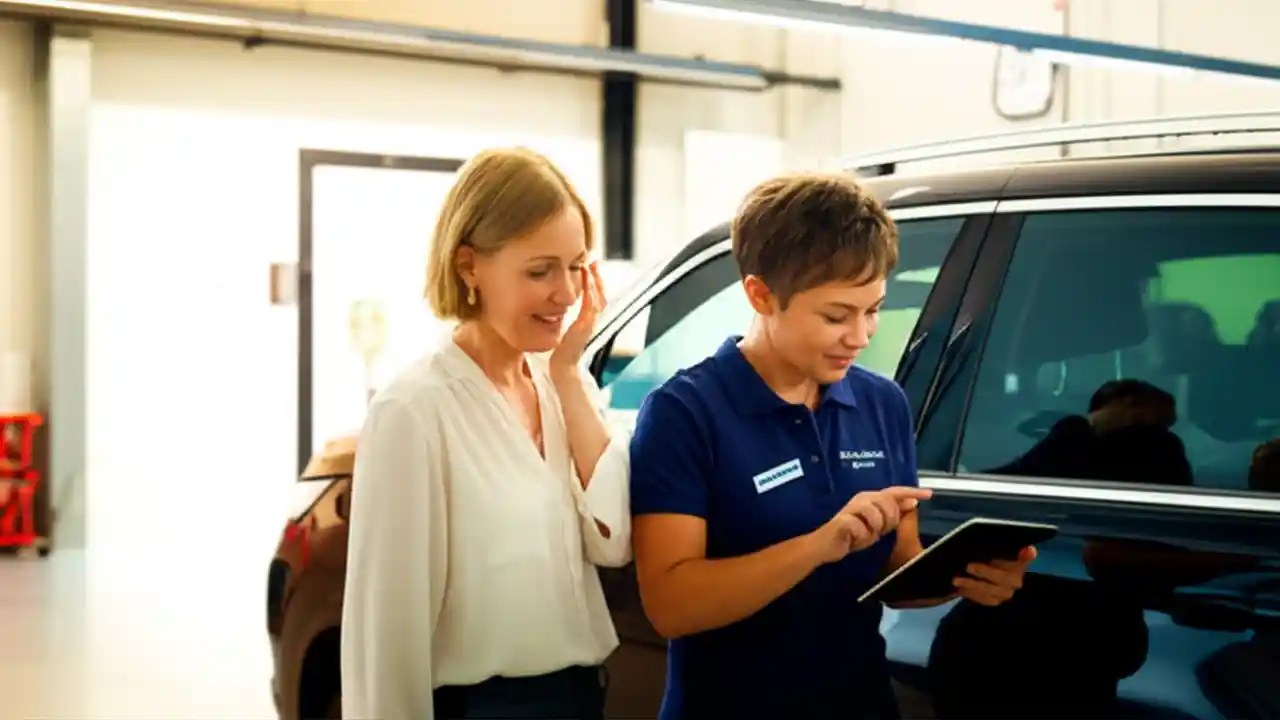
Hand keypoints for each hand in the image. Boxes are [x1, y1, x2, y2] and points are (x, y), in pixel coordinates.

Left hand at [550, 262, 605, 373]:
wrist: (563, 366)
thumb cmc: (562, 351)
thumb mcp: (566, 330)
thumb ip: (568, 319)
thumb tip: (560, 308)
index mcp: (589, 321)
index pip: (597, 298)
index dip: (596, 283)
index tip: (591, 268)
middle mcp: (592, 321)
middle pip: (602, 295)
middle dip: (598, 278)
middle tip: (594, 261)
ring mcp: (590, 324)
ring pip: (597, 298)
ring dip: (594, 282)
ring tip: (589, 268)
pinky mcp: (584, 327)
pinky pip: (589, 307)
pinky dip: (590, 294)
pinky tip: (587, 283)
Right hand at [811, 486, 932, 563]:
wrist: (825, 546)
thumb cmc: (852, 535)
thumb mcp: (878, 526)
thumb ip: (894, 514)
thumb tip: (913, 502)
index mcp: (871, 498)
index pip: (895, 492)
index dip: (912, 492)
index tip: (929, 494)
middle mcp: (862, 498)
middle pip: (888, 502)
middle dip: (890, 519)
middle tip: (879, 530)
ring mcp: (851, 508)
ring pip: (876, 514)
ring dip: (875, 528)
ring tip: (866, 534)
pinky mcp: (843, 520)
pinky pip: (862, 528)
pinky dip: (863, 537)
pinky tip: (856, 539)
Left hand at [954, 546, 1037, 605]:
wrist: (973, 573)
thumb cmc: (982, 556)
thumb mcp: (983, 548)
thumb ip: (987, 543)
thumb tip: (981, 537)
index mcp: (1017, 561)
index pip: (1026, 556)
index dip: (1027, 554)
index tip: (1028, 549)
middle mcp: (1016, 578)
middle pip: (1004, 577)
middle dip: (985, 571)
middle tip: (968, 566)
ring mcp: (1007, 592)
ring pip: (991, 591)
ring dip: (972, 585)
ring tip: (956, 580)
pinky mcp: (995, 601)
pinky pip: (983, 599)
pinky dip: (970, 593)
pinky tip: (959, 588)